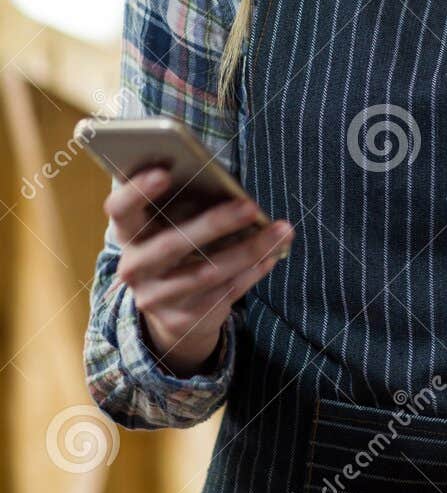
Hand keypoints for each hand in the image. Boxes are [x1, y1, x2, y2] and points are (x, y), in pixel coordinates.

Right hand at [106, 165, 293, 376]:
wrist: (170, 310)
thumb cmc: (178, 247)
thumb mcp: (170, 226)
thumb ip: (186, 205)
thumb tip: (230, 187)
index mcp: (127, 233)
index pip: (119, 209)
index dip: (137, 191)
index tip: (165, 173)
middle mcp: (134, 267)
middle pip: (171, 244)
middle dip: (215, 223)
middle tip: (250, 205)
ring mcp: (156, 297)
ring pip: (207, 273)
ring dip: (249, 250)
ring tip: (282, 231)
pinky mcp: (182, 319)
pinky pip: (223, 293)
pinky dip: (252, 271)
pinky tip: (273, 255)